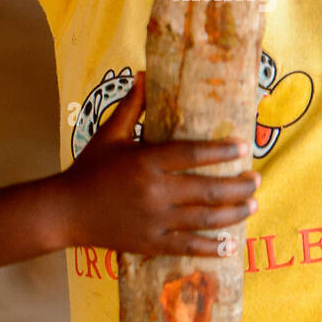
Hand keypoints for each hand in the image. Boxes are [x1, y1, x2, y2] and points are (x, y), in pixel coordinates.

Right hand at [62, 71, 260, 256]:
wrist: (64, 211)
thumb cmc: (88, 169)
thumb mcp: (109, 134)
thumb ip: (132, 106)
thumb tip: (144, 74)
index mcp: (145, 162)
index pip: (191, 154)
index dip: (220, 151)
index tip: (243, 147)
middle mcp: (153, 191)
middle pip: (208, 189)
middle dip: (239, 186)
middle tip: (256, 179)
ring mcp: (153, 220)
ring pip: (205, 218)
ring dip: (234, 212)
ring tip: (252, 204)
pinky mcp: (150, 242)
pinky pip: (187, 246)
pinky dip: (212, 247)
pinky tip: (230, 244)